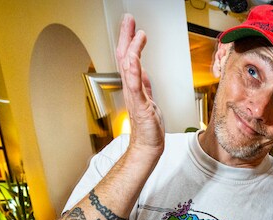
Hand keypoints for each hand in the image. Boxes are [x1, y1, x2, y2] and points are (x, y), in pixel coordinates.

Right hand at [115, 14, 164, 158]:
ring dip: (131, 48)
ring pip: (129, 67)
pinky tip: (134, 58)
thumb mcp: (147, 99)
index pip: (128, 58)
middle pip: (124, 57)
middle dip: (126, 36)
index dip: (128, 40)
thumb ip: (143, 83)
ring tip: (136, 33)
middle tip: (128, 19)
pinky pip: (135, 84)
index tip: (131, 26)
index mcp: (133, 86)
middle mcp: (131, 88)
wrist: (147, 146)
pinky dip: (134, 70)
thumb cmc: (148, 127)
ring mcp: (134, 95)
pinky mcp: (140, 104)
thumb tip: (141, 69)